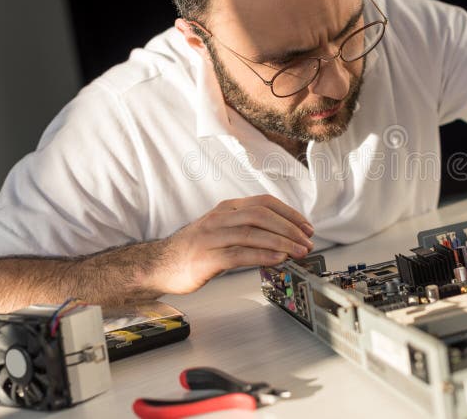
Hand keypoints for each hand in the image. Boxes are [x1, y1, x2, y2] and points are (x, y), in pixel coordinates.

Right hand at [155, 195, 314, 293]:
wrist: (158, 265)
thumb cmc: (195, 249)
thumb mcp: (222, 230)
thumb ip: (247, 229)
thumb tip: (282, 237)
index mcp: (227, 208)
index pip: (264, 203)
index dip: (289, 214)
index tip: (306, 227)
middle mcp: (220, 218)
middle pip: (261, 215)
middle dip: (289, 228)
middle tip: (307, 242)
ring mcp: (212, 237)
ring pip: (253, 233)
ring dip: (281, 242)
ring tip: (299, 252)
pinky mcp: (206, 258)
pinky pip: (239, 254)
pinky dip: (262, 255)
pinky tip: (277, 260)